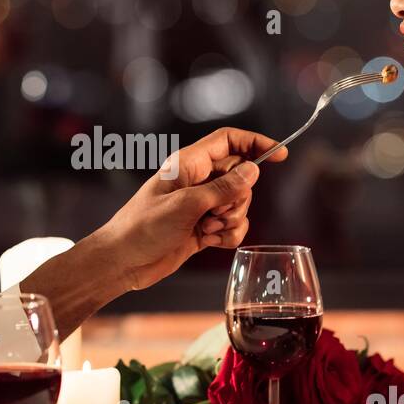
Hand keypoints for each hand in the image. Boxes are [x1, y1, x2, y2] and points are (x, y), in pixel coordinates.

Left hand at [95, 127, 287, 291]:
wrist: (122, 262)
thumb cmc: (143, 227)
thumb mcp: (186, 205)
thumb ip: (223, 188)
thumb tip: (254, 170)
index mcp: (189, 164)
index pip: (229, 141)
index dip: (256, 143)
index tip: (280, 155)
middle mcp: (197, 181)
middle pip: (241, 177)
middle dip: (238, 199)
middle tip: (215, 213)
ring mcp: (200, 205)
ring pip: (238, 204)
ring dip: (231, 220)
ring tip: (206, 229)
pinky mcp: (202, 227)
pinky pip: (231, 227)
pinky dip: (226, 236)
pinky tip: (208, 242)